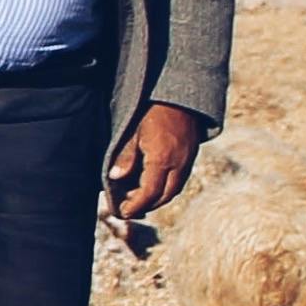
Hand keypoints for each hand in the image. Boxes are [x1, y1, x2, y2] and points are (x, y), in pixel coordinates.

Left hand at [106, 103, 204, 225]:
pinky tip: (154, 184)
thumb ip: (125, 156)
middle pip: (163, 197)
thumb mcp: (133, 131)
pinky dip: (167, 188)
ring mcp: (187, 161)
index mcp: (161, 159)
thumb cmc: (152, 110)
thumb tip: (114, 178)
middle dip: (146, 206)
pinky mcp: (191, 156)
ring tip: (139, 199)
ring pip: (174, 190)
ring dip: (157, 199)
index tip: (122, 211)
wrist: (179, 94)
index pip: (148, 193)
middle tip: (129, 208)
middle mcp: (178, 164)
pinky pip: (180, 180)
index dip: (135, 206)